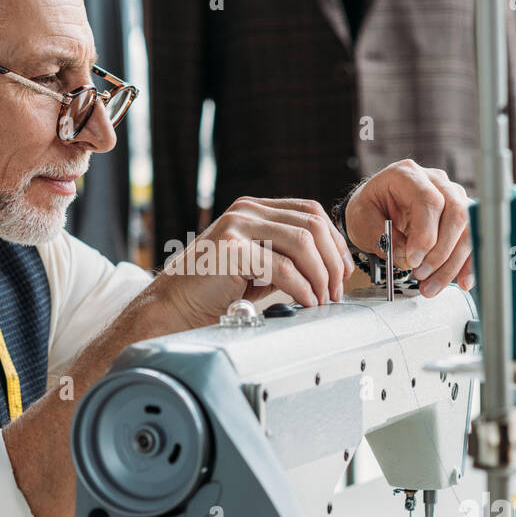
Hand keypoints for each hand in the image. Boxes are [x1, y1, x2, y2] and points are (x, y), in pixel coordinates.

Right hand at [153, 197, 354, 328]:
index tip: (342, 270)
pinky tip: (305, 302)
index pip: (310, 212)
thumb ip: (283, 255)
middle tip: (336, 289)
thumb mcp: (255, 265)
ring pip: (302, 242)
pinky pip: (282, 268)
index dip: (335, 241)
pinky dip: (302, 288)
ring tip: (323, 298)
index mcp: (253, 209)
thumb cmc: (211, 291)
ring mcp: (237, 226)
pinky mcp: (231, 249)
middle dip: (333, 260)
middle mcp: (245, 210)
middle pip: (312, 223)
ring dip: (320, 274)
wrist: (173, 307)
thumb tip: (328, 268)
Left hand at [344, 159, 473, 296]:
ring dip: (451, 264)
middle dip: (441, 251)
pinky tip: (463, 282)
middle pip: (456, 213)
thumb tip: (408, 257)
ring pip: (467, 229)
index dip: (426, 234)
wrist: (375, 205)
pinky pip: (471, 239)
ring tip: (430, 286)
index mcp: (408, 174)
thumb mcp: (363, 220)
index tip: (413, 260)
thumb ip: (384, 237)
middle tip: (420, 274)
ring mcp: (452, 196)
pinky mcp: (460, 215)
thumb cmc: (369, 208)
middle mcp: (436, 181)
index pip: (429, 201)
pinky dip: (468, 263)